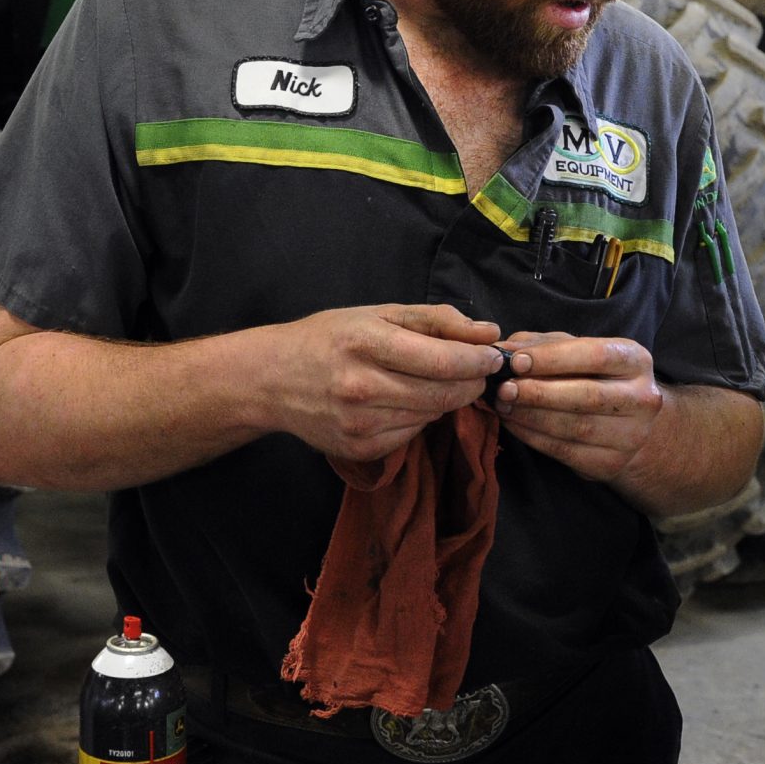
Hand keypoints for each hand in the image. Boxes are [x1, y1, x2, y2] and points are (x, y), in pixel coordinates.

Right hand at [262, 303, 505, 463]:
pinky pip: (412, 433)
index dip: (478, 360)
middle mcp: (362, 387)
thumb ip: (437, 320)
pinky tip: (404, 400)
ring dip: (446, 398)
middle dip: (471, 381)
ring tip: (433, 380)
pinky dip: (420, 417)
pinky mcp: (360, 450)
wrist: (271, 380)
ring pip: (432, 415)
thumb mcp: (377, 313)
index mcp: (366, 343)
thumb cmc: (328, 338)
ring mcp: (360, 424)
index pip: (443, 360)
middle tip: (477, 369)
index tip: (493, 355)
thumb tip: (489, 333)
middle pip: (444, 393)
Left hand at [489, 331, 665, 485]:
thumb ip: (541, 345)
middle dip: (540, 392)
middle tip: (504, 389)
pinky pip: (565, 450)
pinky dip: (533, 437)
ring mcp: (631, 435)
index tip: (517, 362)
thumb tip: (504, 350)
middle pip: (588, 396)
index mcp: (636, 360)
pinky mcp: (611, 463)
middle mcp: (643, 398)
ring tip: (503, 406)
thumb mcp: (573, 350)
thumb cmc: (592, 377)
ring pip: (575, 427)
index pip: (596, 356)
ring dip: (531, 417)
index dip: (554, 359)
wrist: (624, 424)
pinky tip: (514, 424)